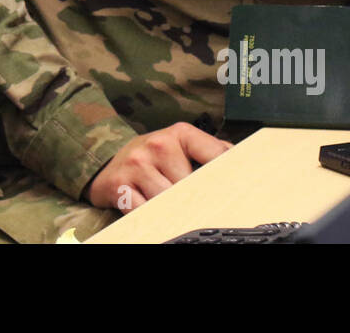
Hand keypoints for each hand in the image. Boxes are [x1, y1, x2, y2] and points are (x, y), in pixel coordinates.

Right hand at [86, 123, 231, 211]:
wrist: (107, 163)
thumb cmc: (153, 159)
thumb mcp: (180, 146)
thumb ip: (209, 152)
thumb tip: (242, 161)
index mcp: (179, 133)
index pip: (216, 156)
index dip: (228, 177)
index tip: (237, 193)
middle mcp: (157, 144)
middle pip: (192, 185)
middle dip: (196, 198)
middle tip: (198, 205)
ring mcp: (137, 165)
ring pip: (169, 200)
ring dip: (172, 209)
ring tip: (172, 207)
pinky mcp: (119, 186)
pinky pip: (146, 211)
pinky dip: (152, 216)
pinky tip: (152, 210)